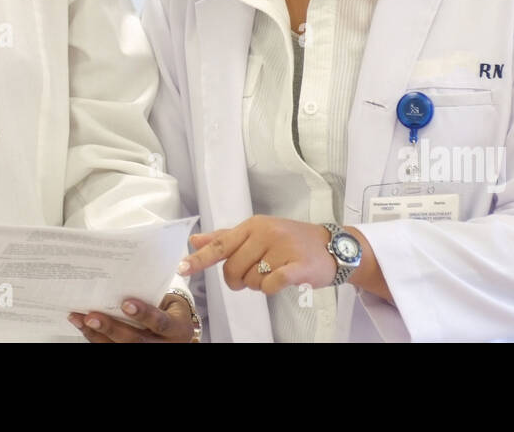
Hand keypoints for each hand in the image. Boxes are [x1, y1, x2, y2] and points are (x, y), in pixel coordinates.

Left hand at [68, 295, 196, 342]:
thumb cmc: (169, 308)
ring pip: (121, 348)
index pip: (161, 322)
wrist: (175, 326)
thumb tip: (122, 280)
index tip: (126, 304)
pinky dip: (96, 338)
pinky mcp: (133, 352)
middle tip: (92, 317)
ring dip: (97, 335)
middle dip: (112, 329)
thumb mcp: (169, 301)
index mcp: (177, 329)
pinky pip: (112, 348)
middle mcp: (165, 345)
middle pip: (137, 341)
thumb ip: (150, 295)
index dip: (144, 314)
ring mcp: (149, 351)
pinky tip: (84, 327)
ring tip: (81, 320)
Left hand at [179, 216, 337, 294]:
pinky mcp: (297, 265)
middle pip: (233, 269)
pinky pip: (271, 285)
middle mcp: (265, 233)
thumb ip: (225, 237)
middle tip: (255, 273)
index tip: (182, 268)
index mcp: (252, 226)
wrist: (332, 245)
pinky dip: (273, 288)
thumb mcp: (258, 232)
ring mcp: (282, 248)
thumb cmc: (291, 239)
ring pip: (252, 280)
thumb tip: (194, 240)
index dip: (200, 259)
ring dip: (260, 283)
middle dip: (239, 280)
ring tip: (275, 271)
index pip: (220, 245)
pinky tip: (284, 278)